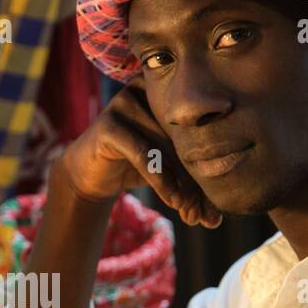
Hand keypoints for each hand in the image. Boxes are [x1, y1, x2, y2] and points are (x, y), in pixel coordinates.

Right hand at [60, 76, 220, 226]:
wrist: (89, 174)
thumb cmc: (136, 166)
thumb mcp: (170, 169)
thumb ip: (193, 182)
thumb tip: (218, 218)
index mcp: (169, 88)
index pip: (200, 126)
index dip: (212, 167)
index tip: (217, 205)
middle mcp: (148, 89)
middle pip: (184, 136)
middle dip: (197, 179)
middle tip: (208, 213)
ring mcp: (125, 103)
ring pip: (166, 147)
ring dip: (182, 184)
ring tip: (191, 211)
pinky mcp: (109, 124)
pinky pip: (143, 154)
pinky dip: (161, 180)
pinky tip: (172, 201)